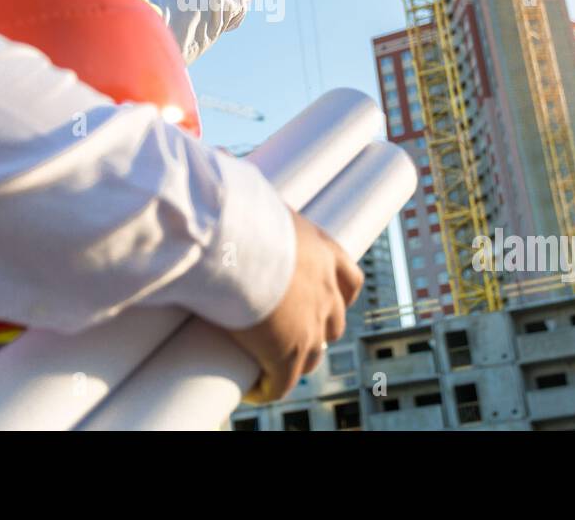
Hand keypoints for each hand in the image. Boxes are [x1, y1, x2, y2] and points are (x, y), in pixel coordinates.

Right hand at [227, 210, 363, 402]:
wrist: (233, 240)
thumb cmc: (236, 212)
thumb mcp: (255, 200)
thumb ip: (254, 204)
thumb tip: (224, 186)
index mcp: (323, 250)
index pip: (350, 279)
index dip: (338, 294)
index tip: (324, 300)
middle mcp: (326, 289)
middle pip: (334, 322)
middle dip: (317, 329)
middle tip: (293, 332)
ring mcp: (310, 324)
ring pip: (313, 355)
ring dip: (296, 360)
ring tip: (275, 365)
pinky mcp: (286, 353)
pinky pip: (283, 382)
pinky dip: (271, 387)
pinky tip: (256, 389)